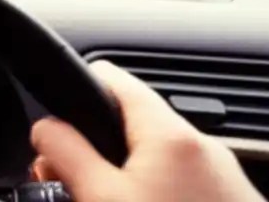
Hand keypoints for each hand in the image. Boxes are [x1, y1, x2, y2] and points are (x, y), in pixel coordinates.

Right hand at [30, 60, 264, 201]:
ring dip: (118, 178)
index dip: (74, 94)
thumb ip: (67, 155)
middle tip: (63, 185)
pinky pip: (179, 188)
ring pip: (154, 161)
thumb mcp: (101, 200)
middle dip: (92, 150)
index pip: (112, 78)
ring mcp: (223, 179)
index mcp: (170, 133)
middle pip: (130, 125)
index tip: (52, 130)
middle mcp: (204, 148)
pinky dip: (151, 197)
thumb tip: (45, 128)